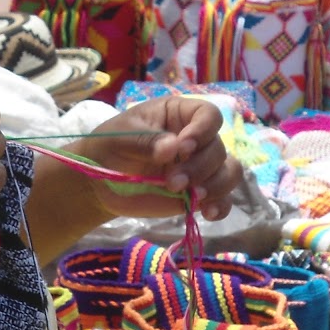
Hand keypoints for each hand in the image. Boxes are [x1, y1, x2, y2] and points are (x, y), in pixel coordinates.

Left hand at [75, 96, 241, 222]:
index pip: (208, 115)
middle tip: (171, 182)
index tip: (183, 148)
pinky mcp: (199, 193)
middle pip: (218, 148)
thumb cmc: (111, 147)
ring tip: (193, 197)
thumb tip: (172, 148)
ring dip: (215, 186)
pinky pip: (223, 198)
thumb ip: (146, 141)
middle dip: (199, 167)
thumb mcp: (121, 137)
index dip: (202, 130)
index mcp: (180, 115)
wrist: (100, 181)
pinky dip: (220, 206)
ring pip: (229, 172)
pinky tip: (208, 213)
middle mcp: (196, 139)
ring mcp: (200, 168)